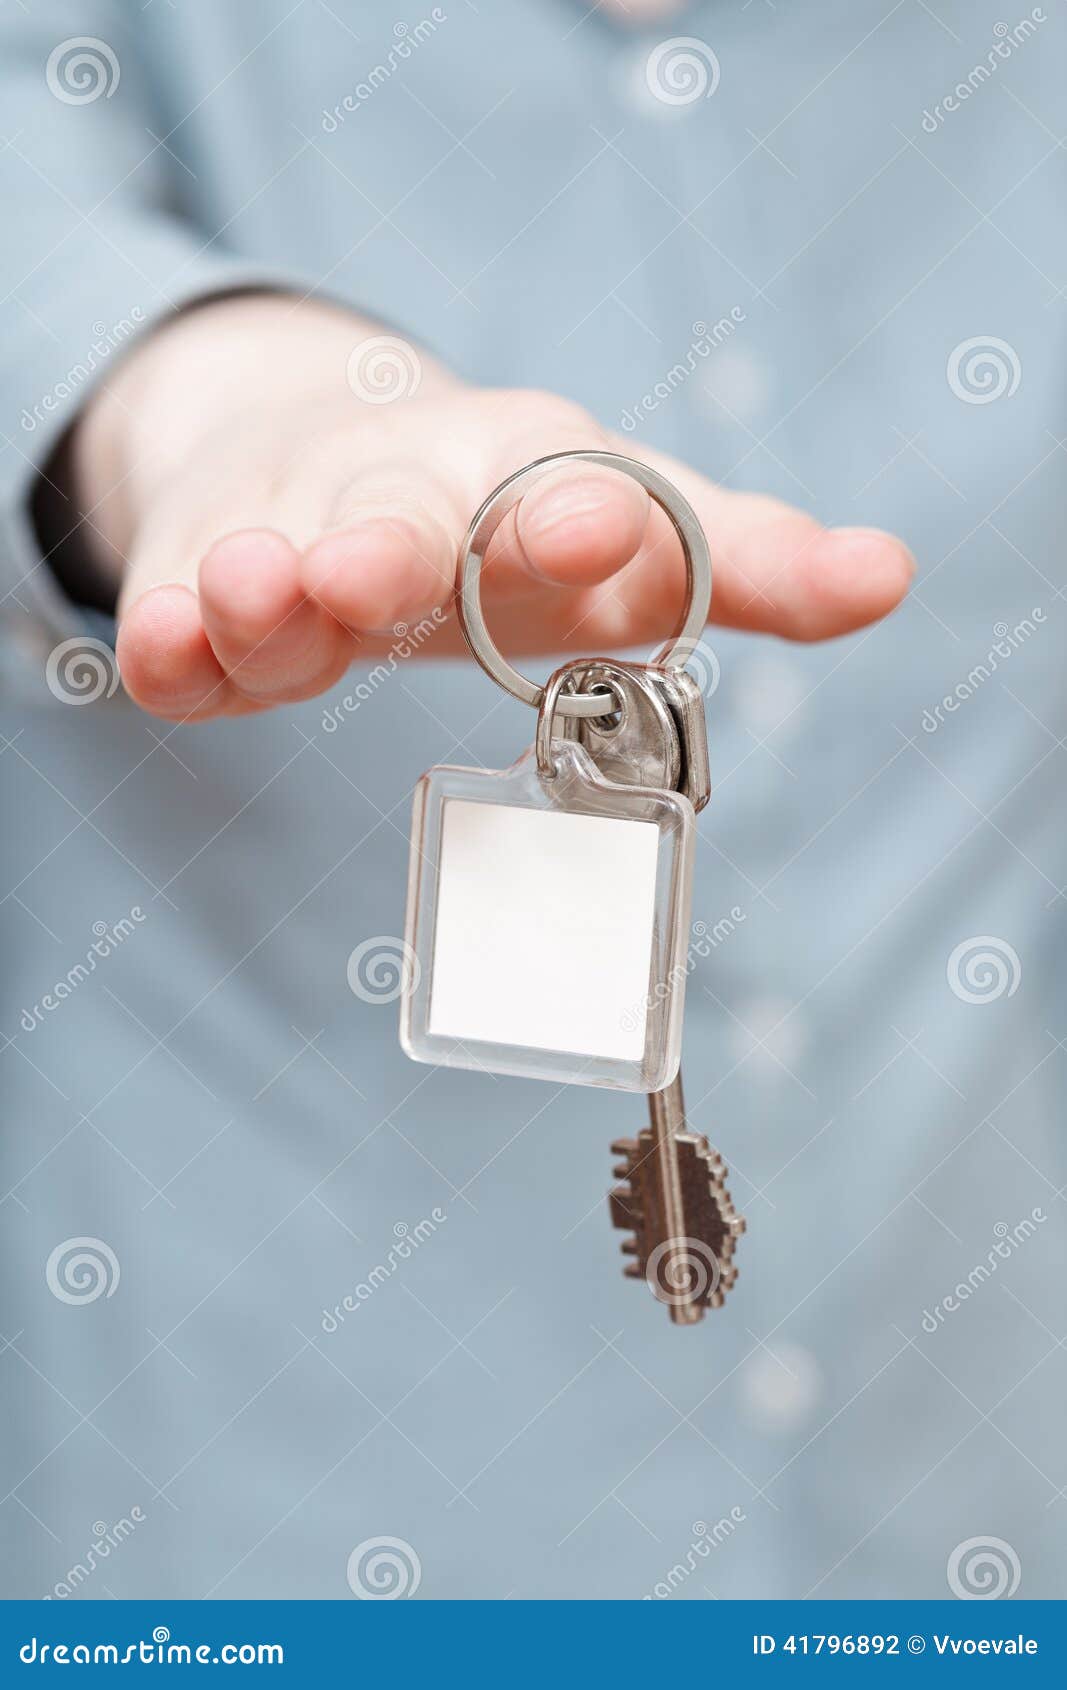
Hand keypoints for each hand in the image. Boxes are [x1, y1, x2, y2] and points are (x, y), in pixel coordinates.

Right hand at [76, 294, 913, 719]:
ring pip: (278, 551)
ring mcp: (298, 527)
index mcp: (536, 483)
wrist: (317, 452)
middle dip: (393, 539)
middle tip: (373, 573)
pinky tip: (164, 655)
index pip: (568, 489)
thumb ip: (746, 562)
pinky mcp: (204, 571)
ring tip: (255, 595)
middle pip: (404, 509)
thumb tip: (887, 576)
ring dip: (268, 579)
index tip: (604, 529)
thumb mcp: (626, 543)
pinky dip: (170, 633)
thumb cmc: (504, 521)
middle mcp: (415, 490)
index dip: (585, 517)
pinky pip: (180, 607)